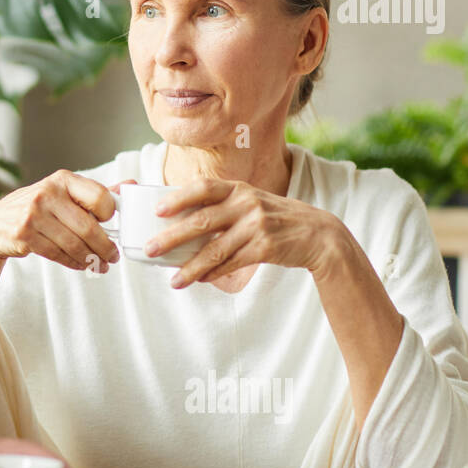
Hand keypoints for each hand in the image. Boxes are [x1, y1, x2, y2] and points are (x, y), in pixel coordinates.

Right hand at [0, 169, 128, 273]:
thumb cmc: (38, 209)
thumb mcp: (64, 194)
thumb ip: (96, 193)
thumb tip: (131, 185)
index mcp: (62, 180)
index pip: (100, 197)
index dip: (110, 214)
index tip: (112, 226)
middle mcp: (47, 194)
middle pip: (88, 227)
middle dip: (105, 247)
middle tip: (113, 257)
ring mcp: (33, 214)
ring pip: (74, 244)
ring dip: (91, 259)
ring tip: (100, 265)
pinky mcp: (24, 235)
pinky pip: (58, 254)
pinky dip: (74, 263)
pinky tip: (81, 265)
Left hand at [145, 178, 340, 287]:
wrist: (317, 233)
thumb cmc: (274, 218)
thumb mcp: (250, 202)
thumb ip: (222, 206)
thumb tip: (180, 224)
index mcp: (238, 188)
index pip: (203, 187)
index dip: (179, 197)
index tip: (157, 209)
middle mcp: (246, 203)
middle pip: (201, 221)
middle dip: (172, 237)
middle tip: (150, 249)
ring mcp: (257, 226)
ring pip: (214, 250)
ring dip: (191, 267)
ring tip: (173, 281)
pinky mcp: (265, 247)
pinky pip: (232, 263)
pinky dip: (213, 273)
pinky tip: (199, 280)